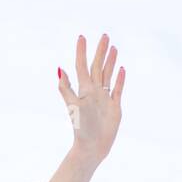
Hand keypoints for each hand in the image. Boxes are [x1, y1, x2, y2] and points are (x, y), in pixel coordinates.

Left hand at [57, 34, 124, 164]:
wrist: (92, 146)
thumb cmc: (81, 128)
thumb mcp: (72, 106)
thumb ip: (66, 88)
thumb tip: (59, 69)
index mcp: (83, 89)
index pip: (82, 66)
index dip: (81, 52)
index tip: (82, 37)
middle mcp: (94, 91)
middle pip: (97, 67)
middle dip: (100, 51)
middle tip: (105, 35)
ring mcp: (104, 98)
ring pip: (107, 75)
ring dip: (110, 61)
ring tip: (114, 47)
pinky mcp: (114, 106)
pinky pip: (117, 89)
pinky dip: (119, 79)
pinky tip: (122, 69)